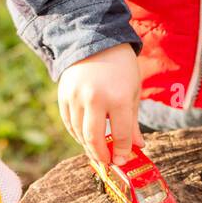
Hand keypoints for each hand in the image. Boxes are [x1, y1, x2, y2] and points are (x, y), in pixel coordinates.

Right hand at [58, 43, 143, 166]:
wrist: (95, 39)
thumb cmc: (120, 67)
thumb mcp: (132, 92)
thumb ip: (132, 122)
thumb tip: (138, 147)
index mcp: (118, 98)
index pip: (119, 135)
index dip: (121, 152)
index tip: (122, 160)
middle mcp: (95, 98)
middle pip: (95, 139)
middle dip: (102, 156)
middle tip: (107, 163)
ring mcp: (76, 97)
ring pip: (79, 133)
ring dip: (88, 146)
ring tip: (97, 152)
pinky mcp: (63, 95)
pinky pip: (68, 123)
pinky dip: (76, 134)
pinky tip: (84, 138)